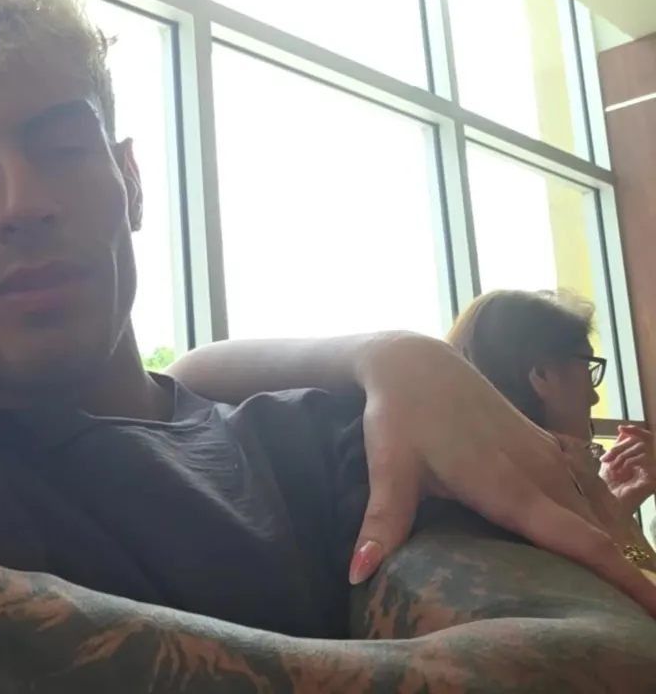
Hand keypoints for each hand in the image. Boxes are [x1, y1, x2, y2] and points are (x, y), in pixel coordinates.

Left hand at [350, 333, 655, 616]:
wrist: (413, 362)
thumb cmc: (398, 415)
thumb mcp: (388, 468)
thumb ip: (383, 523)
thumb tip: (356, 573)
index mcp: (508, 486)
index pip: (579, 540)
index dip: (619, 578)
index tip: (650, 612)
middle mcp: (539, 471)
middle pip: (596, 533)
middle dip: (619, 577)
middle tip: (626, 622)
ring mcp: (545, 455)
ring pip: (594, 510)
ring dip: (609, 548)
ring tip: (619, 594)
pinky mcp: (542, 445)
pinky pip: (584, 488)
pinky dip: (598, 519)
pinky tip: (599, 543)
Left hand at [602, 426, 655, 512]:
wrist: (606, 505)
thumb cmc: (606, 486)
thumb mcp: (610, 462)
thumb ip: (619, 447)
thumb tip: (623, 431)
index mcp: (641, 459)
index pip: (645, 438)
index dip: (635, 431)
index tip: (621, 428)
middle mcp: (650, 464)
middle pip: (643, 442)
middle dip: (620, 448)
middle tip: (606, 459)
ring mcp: (653, 471)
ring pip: (644, 449)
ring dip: (623, 455)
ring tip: (611, 468)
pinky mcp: (653, 479)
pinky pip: (646, 459)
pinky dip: (630, 462)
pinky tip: (621, 471)